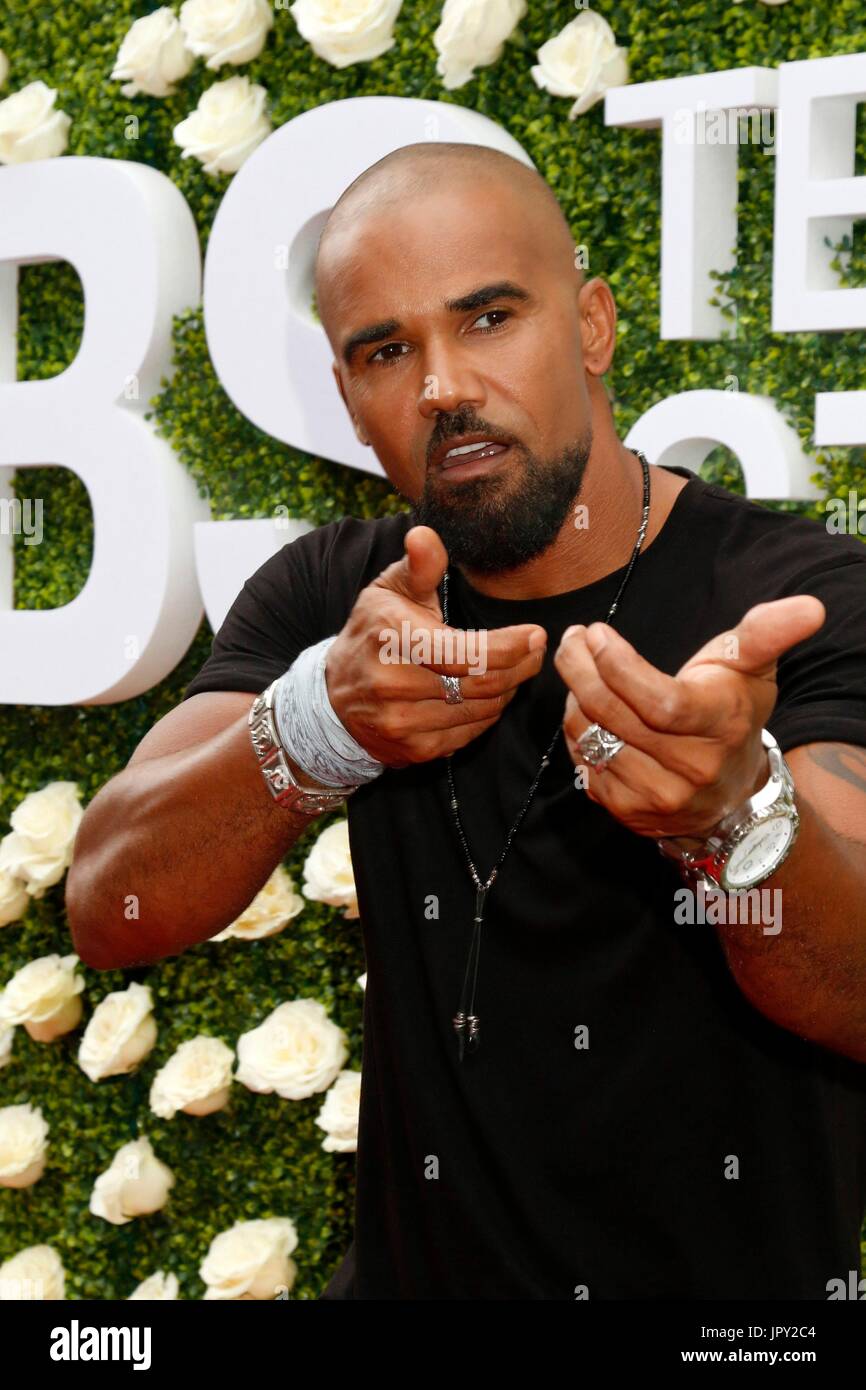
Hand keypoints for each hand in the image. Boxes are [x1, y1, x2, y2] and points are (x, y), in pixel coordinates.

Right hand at [325, 525, 546, 767]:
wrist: (333, 699)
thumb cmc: (372, 635)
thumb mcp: (389, 592)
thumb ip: (418, 566)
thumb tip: (424, 534)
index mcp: (391, 637)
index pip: (467, 652)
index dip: (510, 647)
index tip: (535, 634)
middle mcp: (393, 684)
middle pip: (482, 682)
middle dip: (519, 666)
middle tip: (534, 650)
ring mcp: (402, 722)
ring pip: (481, 709)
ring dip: (507, 689)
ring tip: (514, 669)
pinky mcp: (414, 750)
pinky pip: (470, 732)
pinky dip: (487, 713)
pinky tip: (488, 694)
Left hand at [553, 595, 825, 838]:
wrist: (730, 791)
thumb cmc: (733, 712)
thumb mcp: (752, 668)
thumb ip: (766, 634)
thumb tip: (808, 608)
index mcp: (721, 726)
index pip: (660, 702)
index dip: (618, 667)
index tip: (597, 634)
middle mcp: (691, 768)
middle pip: (615, 715)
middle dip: (581, 669)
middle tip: (572, 639)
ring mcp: (658, 795)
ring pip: (593, 737)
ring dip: (575, 696)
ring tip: (578, 667)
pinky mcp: (628, 811)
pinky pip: (584, 763)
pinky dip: (577, 730)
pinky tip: (586, 709)